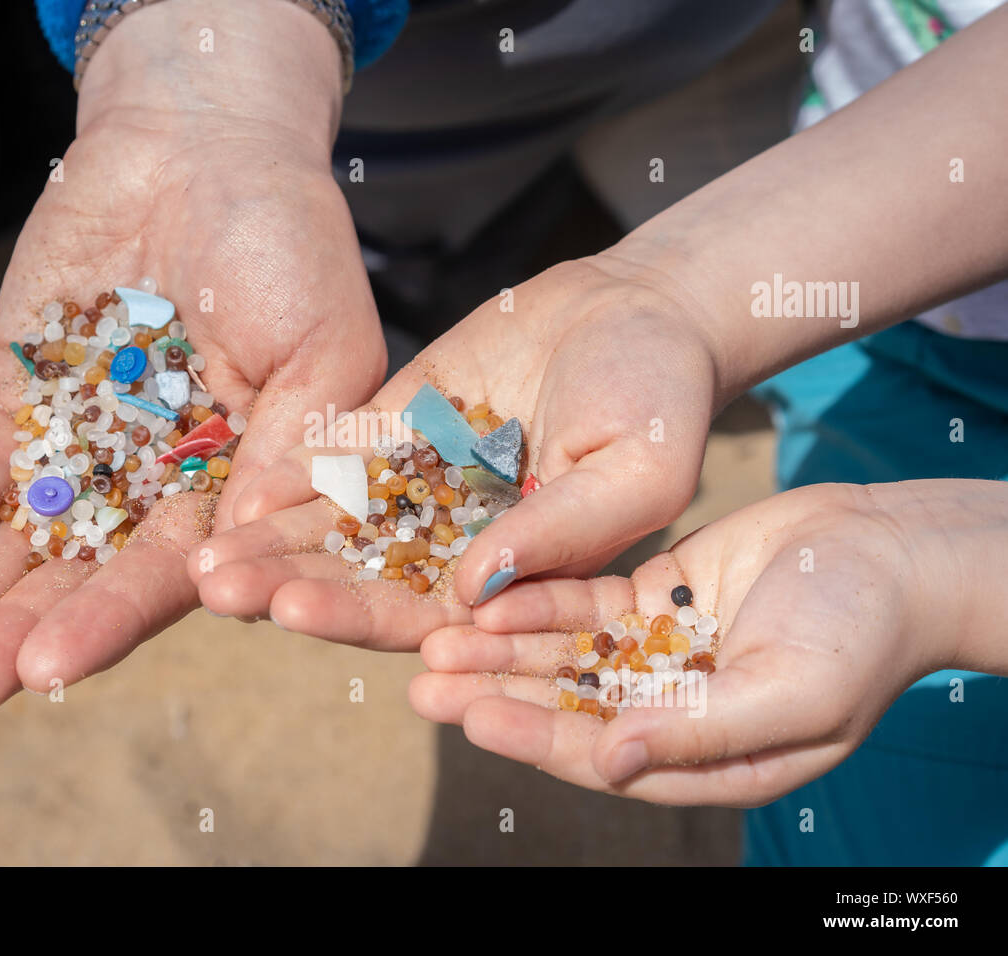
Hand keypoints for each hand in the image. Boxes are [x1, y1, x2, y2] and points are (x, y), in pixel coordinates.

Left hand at [0, 0, 384, 723]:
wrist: (202, 144)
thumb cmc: (287, 240)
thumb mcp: (324, 344)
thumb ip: (300, 448)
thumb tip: (244, 550)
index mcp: (243, 487)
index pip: (182, 568)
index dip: (119, 614)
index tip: (55, 662)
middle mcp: (162, 484)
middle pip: (89, 575)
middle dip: (21, 634)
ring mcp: (90, 448)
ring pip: (28, 542)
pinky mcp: (27, 403)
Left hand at [190, 256, 718, 647]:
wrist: (640, 310)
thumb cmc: (662, 400)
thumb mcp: (637, 470)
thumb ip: (565, 531)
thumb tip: (475, 588)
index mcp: (511, 581)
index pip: (427, 617)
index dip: (361, 618)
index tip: (296, 611)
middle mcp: (454, 545)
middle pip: (361, 578)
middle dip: (289, 585)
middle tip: (219, 588)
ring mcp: (420, 486)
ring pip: (336, 525)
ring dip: (271, 539)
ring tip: (204, 550)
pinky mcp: (398, 427)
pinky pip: (339, 455)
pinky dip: (291, 470)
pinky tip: (236, 482)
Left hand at [410, 480, 988, 806]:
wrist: (893, 553)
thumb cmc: (861, 633)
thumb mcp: (794, 692)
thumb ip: (704, 730)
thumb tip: (615, 760)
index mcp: (702, 756)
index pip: (601, 756)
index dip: (534, 738)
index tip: (473, 717)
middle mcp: (668, 712)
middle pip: (564, 708)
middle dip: (494, 697)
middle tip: (424, 683)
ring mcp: (655, 654)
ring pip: (561, 657)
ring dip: (500, 650)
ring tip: (435, 639)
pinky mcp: (651, 599)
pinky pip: (582, 608)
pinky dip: (537, 603)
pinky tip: (487, 595)